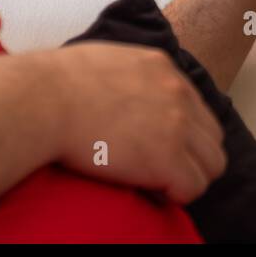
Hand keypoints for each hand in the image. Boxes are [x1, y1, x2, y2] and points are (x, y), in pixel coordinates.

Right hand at [44, 42, 226, 204]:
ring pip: (211, 165)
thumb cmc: (56, 84)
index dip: (182, 135)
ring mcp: (177, 124)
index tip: (159, 148)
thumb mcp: (106, 62)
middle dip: (192, 158)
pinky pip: (193, 187)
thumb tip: (123, 94)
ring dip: (187, 177)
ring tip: (155, 182)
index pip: (198, 109)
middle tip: (160, 170)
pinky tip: (148, 190)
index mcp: (162, 68)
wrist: (42, 100)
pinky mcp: (168, 157)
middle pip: (213, 138)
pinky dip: (175, 194)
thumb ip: (129, 75)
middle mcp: (178, 92)